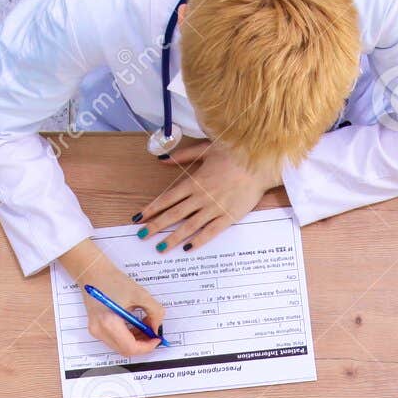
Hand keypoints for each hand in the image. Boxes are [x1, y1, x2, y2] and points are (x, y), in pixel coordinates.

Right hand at [61, 239, 165, 356]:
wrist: (93, 272)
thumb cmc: (113, 280)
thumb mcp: (140, 295)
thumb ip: (155, 313)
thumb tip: (157, 328)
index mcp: (109, 322)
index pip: (130, 347)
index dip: (147, 346)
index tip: (156, 338)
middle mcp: (99, 330)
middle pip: (126, 350)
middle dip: (143, 345)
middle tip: (153, 334)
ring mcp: (96, 331)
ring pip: (121, 347)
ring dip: (136, 341)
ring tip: (144, 326)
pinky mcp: (96, 329)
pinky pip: (115, 340)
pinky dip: (128, 337)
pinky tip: (135, 325)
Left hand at [135, 140, 281, 252]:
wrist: (258, 163)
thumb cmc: (232, 153)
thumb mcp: (204, 149)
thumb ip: (182, 156)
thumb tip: (161, 160)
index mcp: (194, 181)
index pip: (167, 199)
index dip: (152, 209)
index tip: (139, 218)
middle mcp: (201, 197)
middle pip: (174, 215)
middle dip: (156, 226)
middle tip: (142, 236)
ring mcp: (214, 208)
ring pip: (189, 226)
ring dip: (173, 238)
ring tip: (160, 248)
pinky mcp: (229, 217)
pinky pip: (211, 232)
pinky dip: (199, 241)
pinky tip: (188, 248)